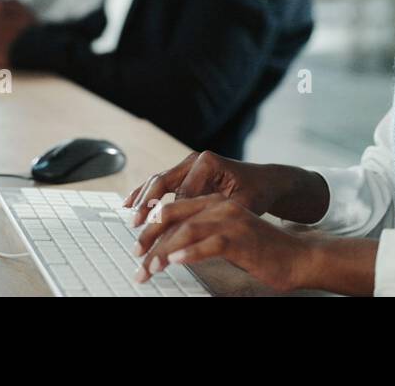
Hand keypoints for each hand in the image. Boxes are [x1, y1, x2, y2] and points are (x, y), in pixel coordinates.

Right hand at [123, 151, 327, 226]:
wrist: (265, 182)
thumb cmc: (256, 193)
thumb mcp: (240, 205)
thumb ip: (215, 214)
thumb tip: (191, 231)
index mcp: (207, 163)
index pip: (181, 193)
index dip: (169, 215)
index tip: (159, 234)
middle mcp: (194, 160)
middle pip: (163, 182)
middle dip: (148, 205)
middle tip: (137, 226)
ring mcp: (188, 164)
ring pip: (158, 181)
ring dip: (142, 199)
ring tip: (131, 218)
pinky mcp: (184, 173)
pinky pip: (160, 182)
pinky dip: (145, 193)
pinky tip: (129, 204)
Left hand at [131, 194, 315, 292]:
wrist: (297, 256)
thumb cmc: (260, 250)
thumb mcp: (226, 237)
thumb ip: (202, 235)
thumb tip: (171, 247)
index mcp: (215, 203)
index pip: (173, 209)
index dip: (151, 225)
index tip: (137, 244)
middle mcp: (221, 207)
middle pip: (174, 217)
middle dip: (150, 238)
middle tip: (136, 257)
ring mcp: (231, 221)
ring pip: (186, 231)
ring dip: (163, 251)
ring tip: (150, 267)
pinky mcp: (241, 238)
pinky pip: (209, 244)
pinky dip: (189, 253)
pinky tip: (175, 261)